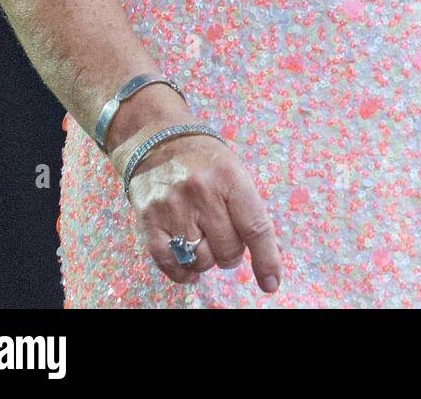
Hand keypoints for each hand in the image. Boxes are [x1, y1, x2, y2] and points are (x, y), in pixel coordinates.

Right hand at [109, 120, 282, 291]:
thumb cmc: (202, 157)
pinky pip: (172, 265)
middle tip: (223, 234)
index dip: (266, 259)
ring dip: (207, 259)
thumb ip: (247, 208)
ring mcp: (173, 208)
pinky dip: (184, 271)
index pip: (254, 226)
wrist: (154, 138)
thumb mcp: (232, 169)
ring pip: (202, 261)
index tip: (271, 283)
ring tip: (202, 237)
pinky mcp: (149, 222)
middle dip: (231, 252)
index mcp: (229, 176)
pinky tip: (188, 262)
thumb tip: (268, 254)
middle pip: (228, 250)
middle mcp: (201, 193)